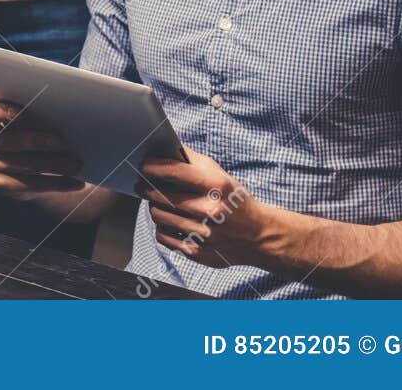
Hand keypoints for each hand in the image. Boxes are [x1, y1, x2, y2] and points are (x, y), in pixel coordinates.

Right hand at [0, 100, 84, 196]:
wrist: (34, 162)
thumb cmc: (35, 130)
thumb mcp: (32, 120)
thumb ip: (37, 115)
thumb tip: (62, 115)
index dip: (2, 112)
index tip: (25, 112)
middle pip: (7, 141)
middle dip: (38, 141)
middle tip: (64, 143)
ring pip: (21, 164)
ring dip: (53, 164)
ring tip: (75, 164)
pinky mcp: (0, 183)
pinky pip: (28, 185)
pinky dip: (55, 183)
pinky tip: (73, 182)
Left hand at [137, 149, 272, 269]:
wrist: (259, 236)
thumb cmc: (235, 200)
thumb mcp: (220, 175)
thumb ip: (191, 160)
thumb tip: (162, 148)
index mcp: (217, 186)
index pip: (173, 171)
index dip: (152, 167)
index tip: (142, 165)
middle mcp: (210, 210)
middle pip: (160, 195)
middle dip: (147, 188)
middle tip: (143, 184)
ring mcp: (203, 234)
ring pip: (158, 215)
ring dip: (154, 207)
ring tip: (160, 203)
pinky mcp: (197, 253)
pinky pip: (162, 236)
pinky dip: (162, 227)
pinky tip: (170, 222)